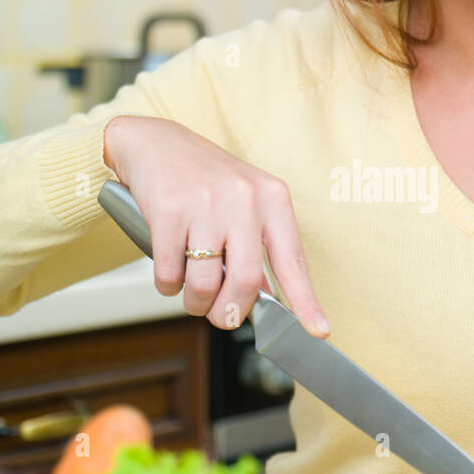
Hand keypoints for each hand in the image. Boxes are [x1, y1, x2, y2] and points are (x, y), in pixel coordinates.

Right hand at [102, 115, 329, 336]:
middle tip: (220, 317)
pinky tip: (170, 271)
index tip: (318, 330)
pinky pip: (170, 273)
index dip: (305, 301)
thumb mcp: (245, 203)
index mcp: (272, 197)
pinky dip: (168, 285)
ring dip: (195, 302)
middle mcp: (244, 198)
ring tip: (192, 293)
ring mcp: (205, 202)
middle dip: (230, 313)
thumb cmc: (205, 180)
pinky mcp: (168, 209)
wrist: (154, 143)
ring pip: (205, 283)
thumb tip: (269, 299)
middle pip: (247, 281)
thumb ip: (259, 248)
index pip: (293, 260)